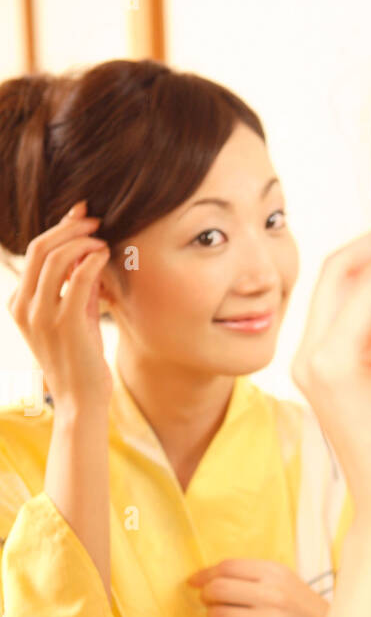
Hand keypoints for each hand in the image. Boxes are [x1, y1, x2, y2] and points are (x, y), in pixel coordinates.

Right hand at [6, 200, 112, 411]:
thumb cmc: (81, 360)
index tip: (82, 215)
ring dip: (81, 241)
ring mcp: (40, 315)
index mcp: (18, 303)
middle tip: (95, 222)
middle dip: (69, 227)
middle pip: (39, 247)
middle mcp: (23, 306)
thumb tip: (87, 251)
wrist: (81, 400)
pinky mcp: (64, 323)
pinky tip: (105, 256)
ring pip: (54, 258)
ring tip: (102, 241)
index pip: (34, 252)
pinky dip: (92, 260)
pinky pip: (76, 278)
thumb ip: (76, 285)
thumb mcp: (74, 316)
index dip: (59, 227)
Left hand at [187, 559, 328, 616]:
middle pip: (219, 588)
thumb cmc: (303, 609)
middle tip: (206, 599)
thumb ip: (254, 576)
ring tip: (220, 616)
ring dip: (213, 615)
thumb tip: (212, 577)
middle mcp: (273, 594)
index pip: (228, 567)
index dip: (205, 573)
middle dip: (205, 594)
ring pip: (220, 614)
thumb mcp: (286, 582)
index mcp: (276, 573)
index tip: (194, 580)